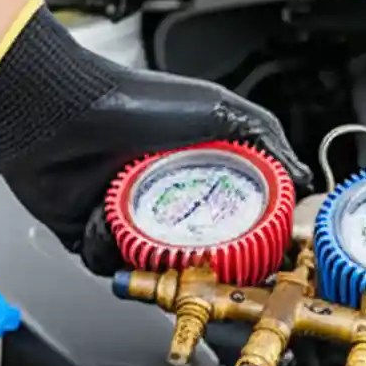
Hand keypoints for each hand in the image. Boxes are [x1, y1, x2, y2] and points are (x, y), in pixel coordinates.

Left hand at [0, 0, 311, 267]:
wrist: (62, 109)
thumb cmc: (133, 100)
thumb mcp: (221, 110)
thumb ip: (266, 139)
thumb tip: (303, 176)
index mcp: (195, 170)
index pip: (230, 220)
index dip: (243, 244)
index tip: (251, 260)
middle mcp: (160, 194)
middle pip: (190, 252)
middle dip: (195, 264)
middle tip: (197, 263)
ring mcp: (123, 214)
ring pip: (148, 265)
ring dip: (145, 256)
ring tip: (138, 233)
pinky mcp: (86, 230)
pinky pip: (103, 264)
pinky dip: (105, 251)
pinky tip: (102, 220)